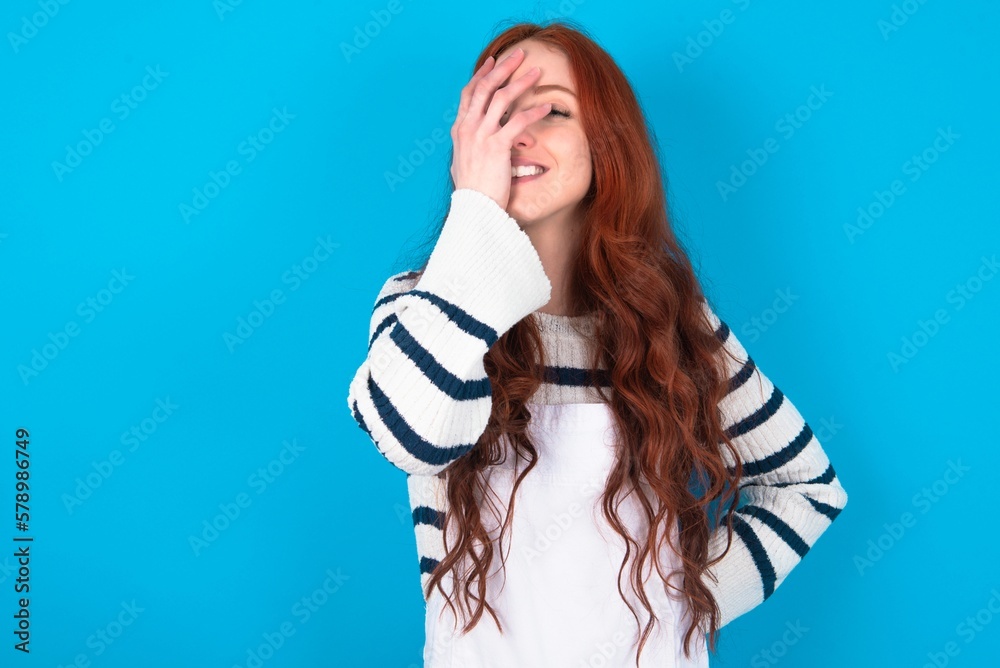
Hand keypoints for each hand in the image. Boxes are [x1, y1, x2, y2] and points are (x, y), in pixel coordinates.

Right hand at [449, 47, 552, 210]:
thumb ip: (468, 148)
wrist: (474, 208)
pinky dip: (534, 112)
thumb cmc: (473, 191)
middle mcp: (468, 128)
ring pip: (501, 98)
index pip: (469, 93)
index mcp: (460, 130)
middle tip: (519, 54)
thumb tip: (470, 144)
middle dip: (503, 68)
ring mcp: (481, 136)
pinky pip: (518, 122)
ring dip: (521, 82)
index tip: (493, 61)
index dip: (481, 74)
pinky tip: (547, 107)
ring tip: (537, 73)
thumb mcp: (463, 164)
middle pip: (485, 87)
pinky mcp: (497, 147)